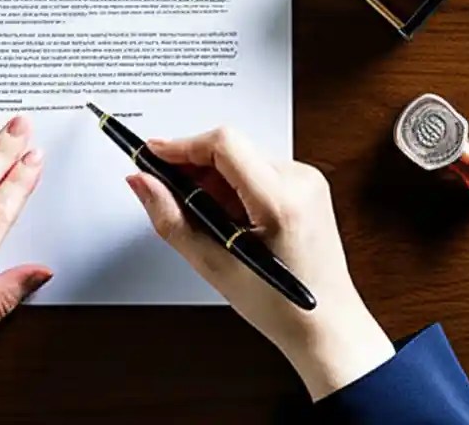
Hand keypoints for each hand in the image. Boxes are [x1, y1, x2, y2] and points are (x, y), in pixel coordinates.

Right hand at [126, 127, 394, 400]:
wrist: (327, 325)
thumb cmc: (281, 307)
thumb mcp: (213, 265)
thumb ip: (171, 219)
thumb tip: (142, 182)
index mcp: (280, 200)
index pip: (224, 144)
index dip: (182, 145)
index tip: (152, 155)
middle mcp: (299, 181)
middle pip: (230, 149)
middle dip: (195, 169)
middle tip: (172, 198)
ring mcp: (307, 181)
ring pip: (241, 159)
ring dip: (214, 182)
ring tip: (212, 224)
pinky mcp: (307, 186)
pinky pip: (257, 170)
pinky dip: (234, 189)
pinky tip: (232, 222)